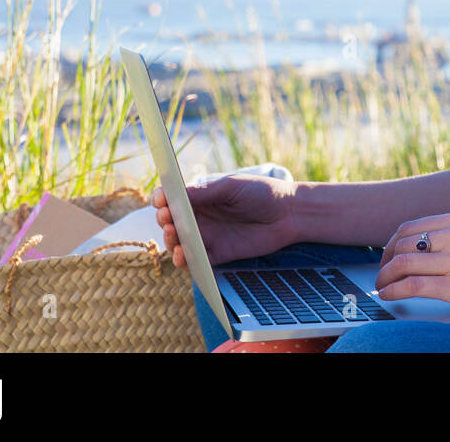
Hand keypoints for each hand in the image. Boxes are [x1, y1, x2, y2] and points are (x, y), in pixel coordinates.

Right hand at [152, 173, 295, 267]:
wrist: (289, 213)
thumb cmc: (262, 192)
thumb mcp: (232, 187)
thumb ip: (206, 192)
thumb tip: (178, 194)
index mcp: (200, 197)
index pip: (173, 199)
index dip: (162, 199)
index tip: (160, 200)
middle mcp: (200, 218)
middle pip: (172, 223)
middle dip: (165, 221)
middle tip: (167, 219)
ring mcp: (207, 237)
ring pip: (179, 243)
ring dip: (171, 241)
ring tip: (174, 235)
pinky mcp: (217, 255)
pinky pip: (195, 262)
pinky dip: (185, 261)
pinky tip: (182, 256)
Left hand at [373, 210, 449, 316]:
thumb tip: (416, 252)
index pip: (409, 228)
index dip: (391, 244)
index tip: (387, 258)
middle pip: (401, 244)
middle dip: (385, 262)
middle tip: (382, 275)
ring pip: (402, 264)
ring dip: (384, 278)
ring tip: (382, 288)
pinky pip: (412, 285)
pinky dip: (393, 291)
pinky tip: (389, 296)